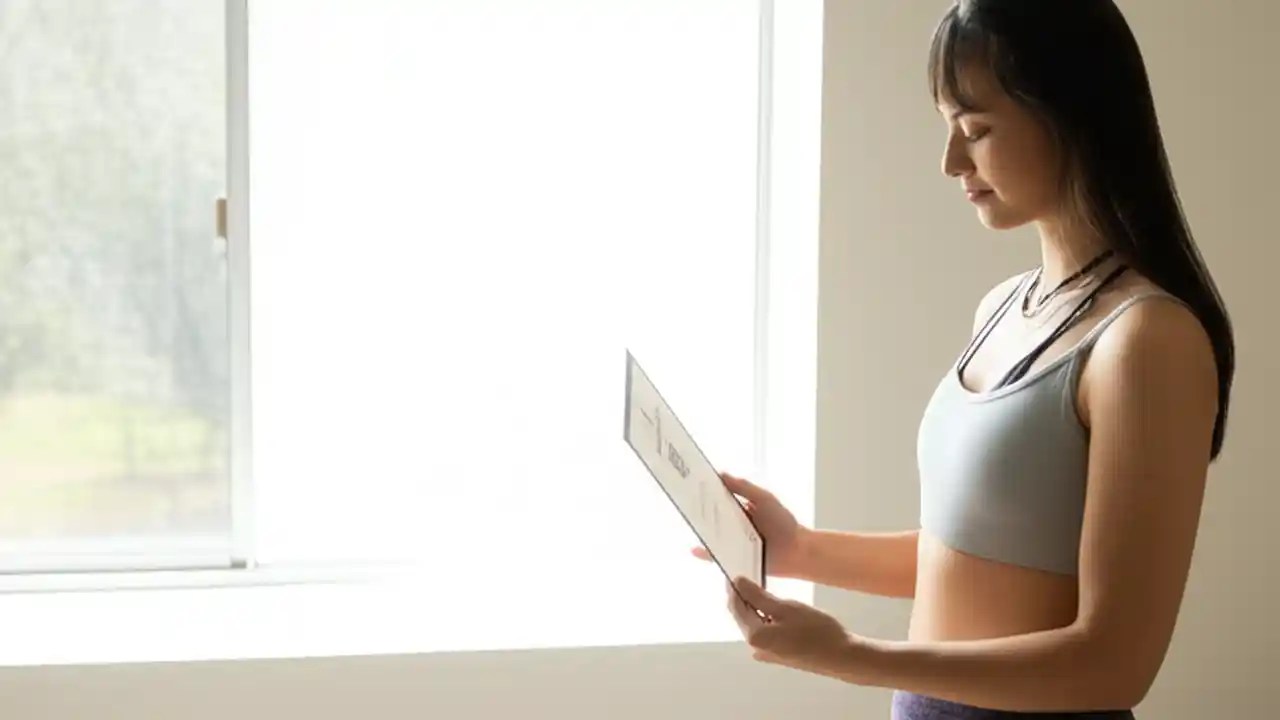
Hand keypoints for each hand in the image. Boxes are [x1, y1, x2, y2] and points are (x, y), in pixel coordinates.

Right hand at [691, 471, 811, 578]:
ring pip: (712, 535)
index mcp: (739, 507)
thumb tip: (721, 474)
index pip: (717, 497)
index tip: (689, 484)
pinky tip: (695, 549)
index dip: (705, 491)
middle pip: (712, 516)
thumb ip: (744, 488)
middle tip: (685, 503)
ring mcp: (732, 541)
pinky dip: (705, 553)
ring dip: (702, 530)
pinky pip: (716, 556)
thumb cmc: (783, 522)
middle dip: (699, 510)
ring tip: (690, 523)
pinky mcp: (734, 558)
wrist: (797, 552)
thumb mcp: (764, 499)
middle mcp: (733, 523)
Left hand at [726, 576, 865, 679]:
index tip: (736, 571)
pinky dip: (765, 618)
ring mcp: (766, 654)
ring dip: (754, 607)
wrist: (843, 657)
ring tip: (762, 590)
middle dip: (743, 597)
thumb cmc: (816, 630)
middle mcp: (755, 647)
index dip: (733, 588)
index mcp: (753, 636)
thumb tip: (737, 582)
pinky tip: (774, 610)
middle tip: (749, 577)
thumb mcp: (786, 607)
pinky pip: (764, 632)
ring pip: (753, 624)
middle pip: (742, 617)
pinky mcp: (778, 656)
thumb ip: (758, 596)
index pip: (735, 606)